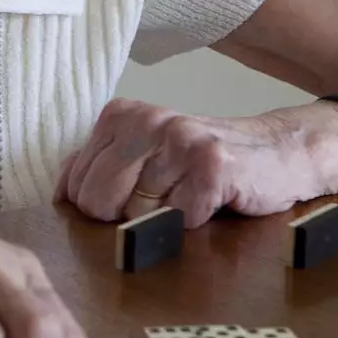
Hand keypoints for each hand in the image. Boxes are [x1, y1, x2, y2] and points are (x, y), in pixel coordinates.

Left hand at [56, 99, 337, 224]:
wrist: (279, 152)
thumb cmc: (203, 162)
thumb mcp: (144, 154)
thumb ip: (99, 166)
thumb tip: (58, 194)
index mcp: (119, 115)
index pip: (75, 185)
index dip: (102, 208)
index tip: (135, 197)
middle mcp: (145, 121)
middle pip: (98, 203)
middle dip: (128, 217)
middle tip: (164, 201)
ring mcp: (178, 140)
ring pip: (139, 216)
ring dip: (168, 219)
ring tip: (190, 195)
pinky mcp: (211, 166)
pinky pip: (180, 221)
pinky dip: (197, 222)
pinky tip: (213, 200)